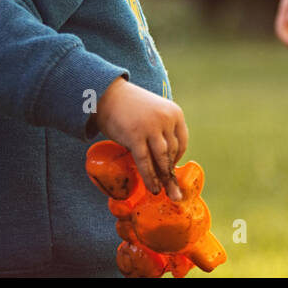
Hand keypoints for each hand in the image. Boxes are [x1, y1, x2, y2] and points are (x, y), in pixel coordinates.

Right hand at [93, 76, 187, 201]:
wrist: (105, 94)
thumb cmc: (128, 107)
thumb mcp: (153, 114)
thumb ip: (161, 132)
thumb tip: (165, 162)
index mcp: (174, 113)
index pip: (182, 142)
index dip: (176, 159)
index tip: (170, 170)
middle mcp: (166, 119)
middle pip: (172, 153)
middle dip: (171, 173)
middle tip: (175, 192)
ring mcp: (151, 127)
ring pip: (162, 159)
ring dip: (164, 179)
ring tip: (164, 192)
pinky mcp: (135, 136)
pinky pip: (145, 162)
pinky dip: (150, 177)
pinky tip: (153, 188)